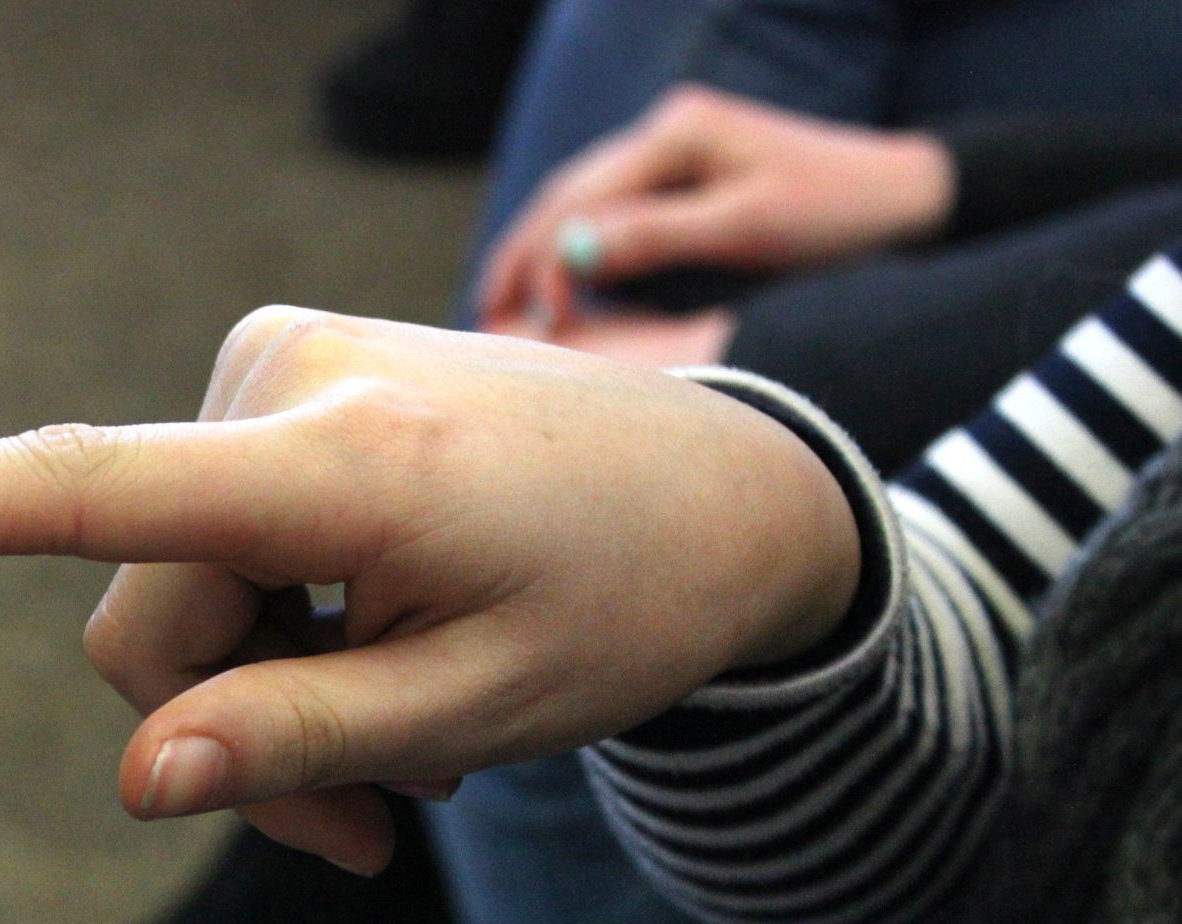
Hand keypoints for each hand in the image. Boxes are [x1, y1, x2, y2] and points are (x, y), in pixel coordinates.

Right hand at [0, 308, 859, 873]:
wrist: (725, 493)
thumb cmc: (622, 605)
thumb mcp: (475, 714)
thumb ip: (293, 746)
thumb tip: (137, 786)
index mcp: (337, 461)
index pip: (86, 489)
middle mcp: (283, 380)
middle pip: (146, 613)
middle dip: (232, 733)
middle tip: (365, 825)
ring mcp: (282, 364)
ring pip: (174, 583)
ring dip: (267, 690)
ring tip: (402, 750)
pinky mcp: (286, 376)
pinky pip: (215, 531)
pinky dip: (281, 619)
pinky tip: (382, 651)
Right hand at [478, 85, 954, 330]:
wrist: (907, 198)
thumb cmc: (836, 219)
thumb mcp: (744, 231)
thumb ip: (654, 238)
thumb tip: (569, 255)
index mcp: (678, 134)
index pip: (577, 199)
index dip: (541, 263)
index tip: (533, 326)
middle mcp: (670, 127)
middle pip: (567, 190)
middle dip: (522, 253)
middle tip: (485, 314)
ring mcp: (680, 141)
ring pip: (584, 196)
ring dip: (543, 248)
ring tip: (508, 302)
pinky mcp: (692, 165)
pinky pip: (614, 202)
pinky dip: (580, 241)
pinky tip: (564, 275)